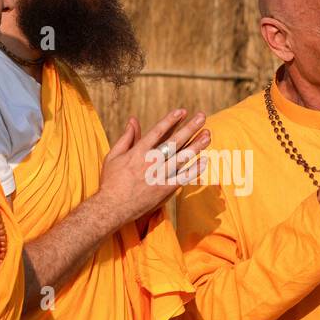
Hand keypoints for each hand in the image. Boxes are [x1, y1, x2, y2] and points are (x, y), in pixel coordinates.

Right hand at [98, 108, 210, 225]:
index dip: (171, 120)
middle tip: (202, 117)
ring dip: (196, 145)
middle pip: (174, 141)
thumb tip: (133, 120)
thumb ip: (126, 138)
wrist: (111, 207)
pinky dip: (194, 169)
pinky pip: (183, 177)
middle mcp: (151, 162)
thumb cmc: (110, 181)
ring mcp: (159, 176)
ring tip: (208, 134)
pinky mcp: (164, 190)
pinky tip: (205, 161)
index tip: (182, 111)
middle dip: (190, 128)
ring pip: (182, 158)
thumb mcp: (113, 156)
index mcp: (138, 152)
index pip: (158, 131)